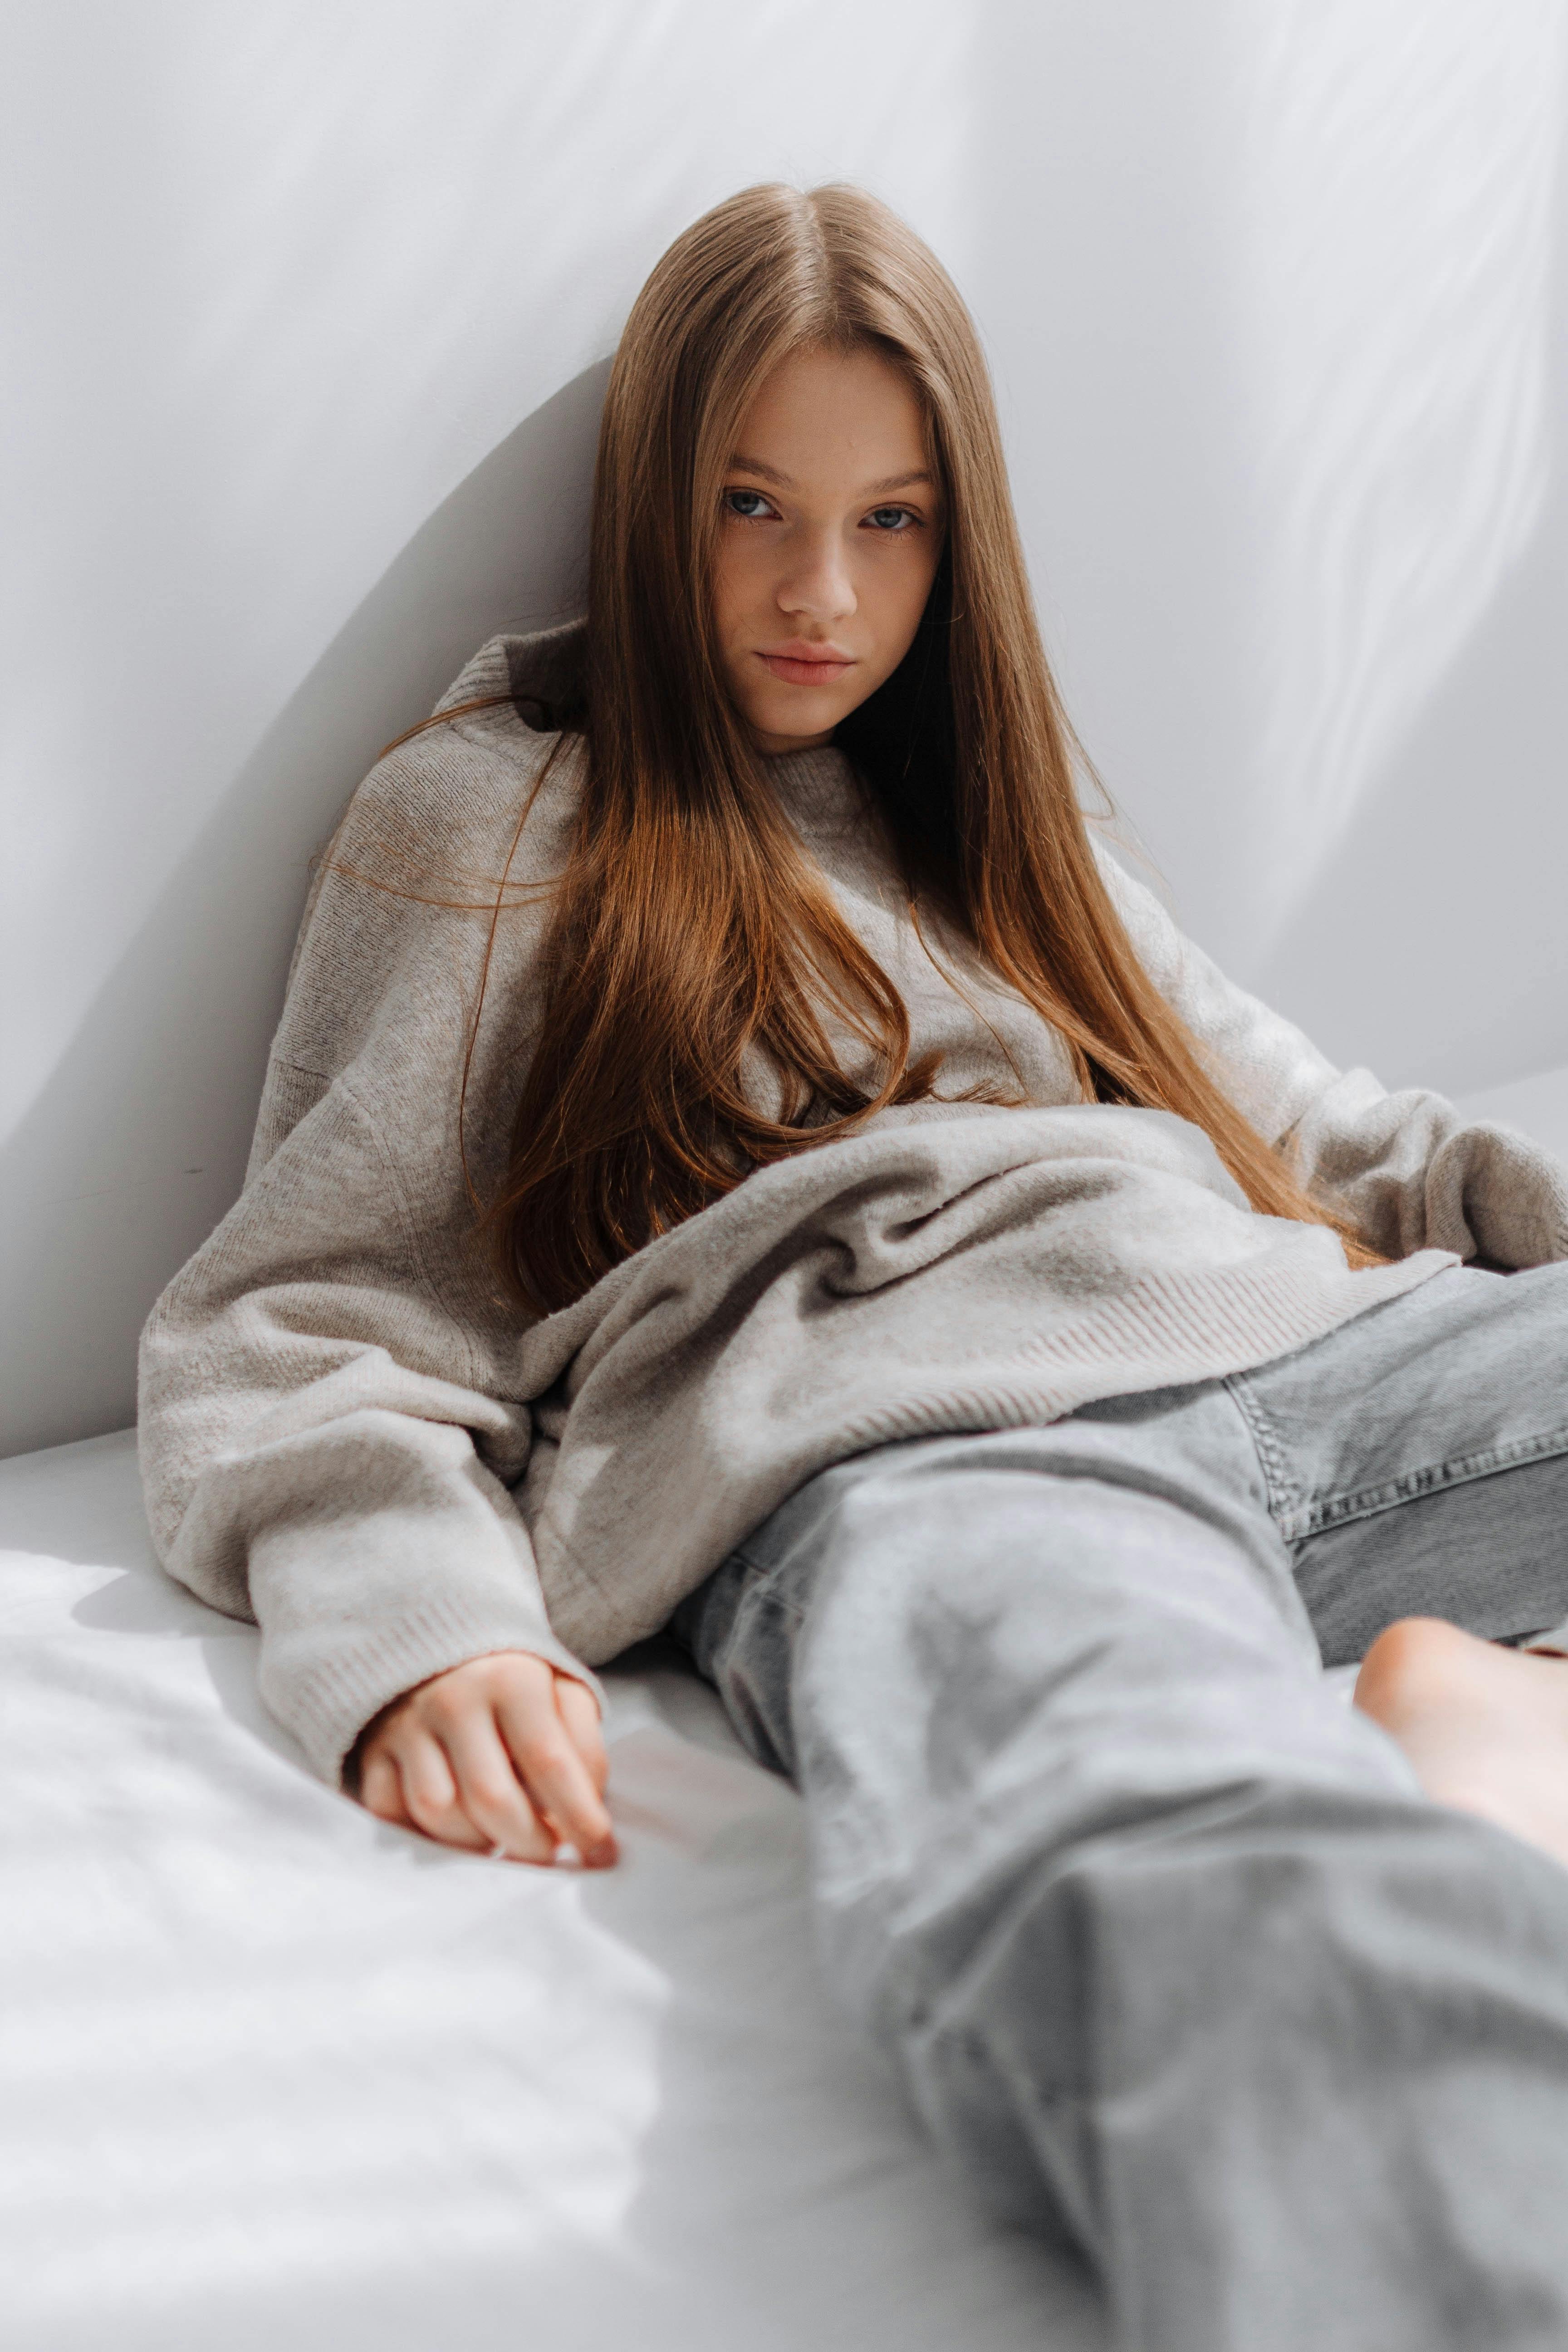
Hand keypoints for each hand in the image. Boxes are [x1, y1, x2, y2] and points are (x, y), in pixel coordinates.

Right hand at [354, 1651, 616, 1866]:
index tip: (602, 1854)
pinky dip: (425, 1835)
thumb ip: (584, 1746)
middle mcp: (453, 1700)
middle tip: (549, 1853)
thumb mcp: (563, 1692)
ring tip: (501, 1837)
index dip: (580, 1817)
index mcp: (511, 1680)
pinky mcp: (373, 1751)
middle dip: (529, 1844)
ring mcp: (406, 1726)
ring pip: (438, 1813)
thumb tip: (587, 1812)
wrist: (439, 1639)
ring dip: (476, 1842)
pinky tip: (456, 1829)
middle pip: (491, 1799)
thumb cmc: (513, 1679)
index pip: (549, 1761)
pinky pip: (392, 1814)